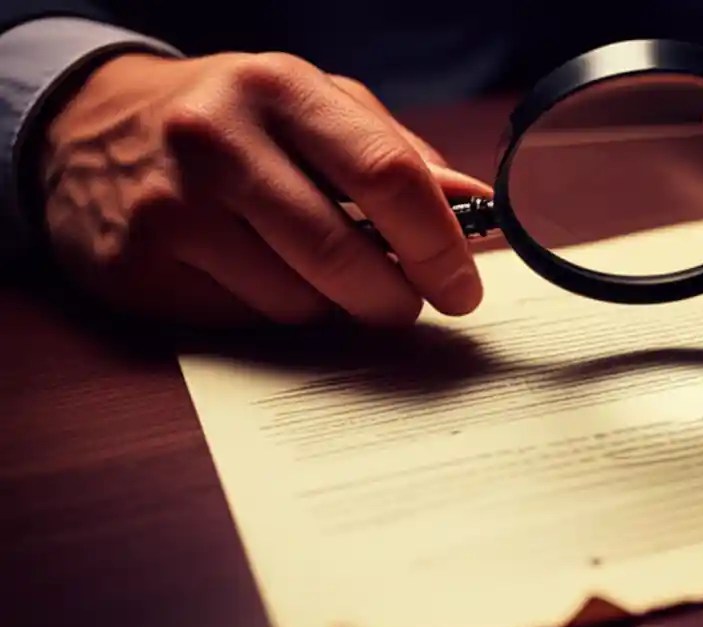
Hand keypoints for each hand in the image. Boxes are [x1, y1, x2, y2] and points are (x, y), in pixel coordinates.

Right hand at [39, 51, 491, 325]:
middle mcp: (218, 139)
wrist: (87, 129)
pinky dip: (272, 312)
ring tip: (318, 276)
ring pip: (297, 301)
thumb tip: (472, 206)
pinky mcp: (140, 263)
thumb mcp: (312, 106)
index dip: (439, 245)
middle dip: (394, 297)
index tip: (463, 286)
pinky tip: (257, 277)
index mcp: (280, 89)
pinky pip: (245, 320)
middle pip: (343, 253)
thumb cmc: (230, 120)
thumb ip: (394, 151)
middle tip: (407, 305)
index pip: (389, 176)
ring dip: (331, 307)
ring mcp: (171, 204)